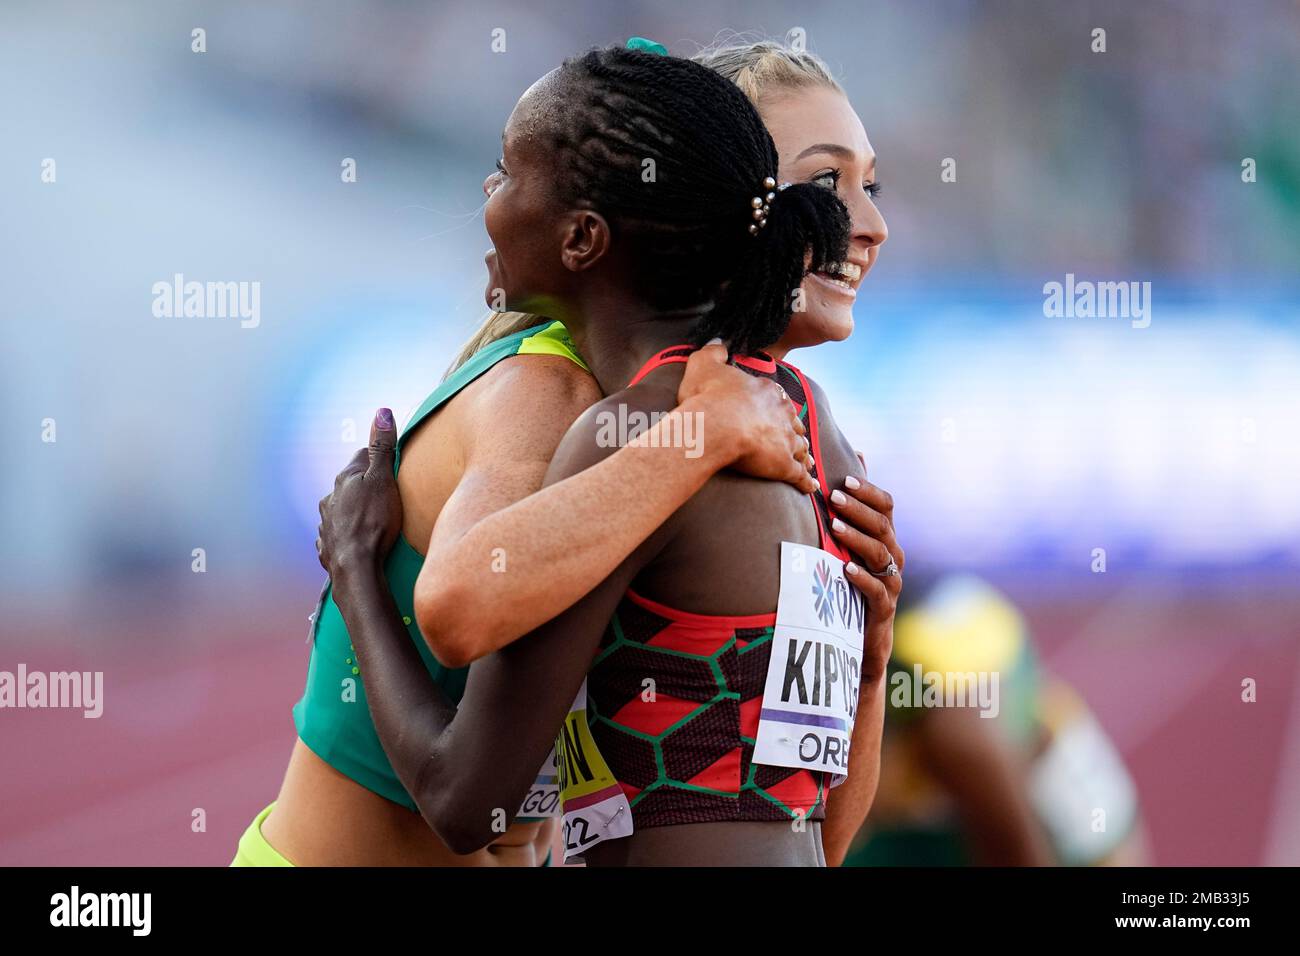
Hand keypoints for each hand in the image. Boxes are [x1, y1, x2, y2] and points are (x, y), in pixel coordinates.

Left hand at [316, 408, 403, 576]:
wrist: (356, 567)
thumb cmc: (374, 522)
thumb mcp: (384, 479)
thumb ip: (382, 447)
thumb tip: (381, 412)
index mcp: (345, 479)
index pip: (362, 456)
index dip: (379, 459)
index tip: (392, 466)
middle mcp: (331, 497)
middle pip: (351, 483)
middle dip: (366, 485)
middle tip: (388, 495)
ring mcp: (327, 522)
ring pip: (342, 508)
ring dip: (355, 510)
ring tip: (374, 520)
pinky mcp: (328, 545)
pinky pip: (337, 533)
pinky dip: (348, 533)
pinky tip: (359, 540)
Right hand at [677, 341, 816, 493]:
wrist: (715, 426)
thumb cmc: (707, 397)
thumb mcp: (704, 364)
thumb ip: (712, 352)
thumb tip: (718, 342)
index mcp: (766, 392)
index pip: (777, 398)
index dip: (777, 407)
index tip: (776, 413)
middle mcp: (782, 414)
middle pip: (794, 423)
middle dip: (794, 431)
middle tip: (795, 439)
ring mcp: (786, 440)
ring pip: (801, 449)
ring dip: (805, 456)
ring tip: (808, 463)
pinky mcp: (784, 465)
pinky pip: (800, 476)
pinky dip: (806, 482)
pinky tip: (810, 487)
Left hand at [829, 451, 903, 680]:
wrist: (861, 636)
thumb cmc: (855, 580)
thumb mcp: (854, 542)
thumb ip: (857, 502)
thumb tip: (859, 453)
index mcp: (887, 537)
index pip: (886, 506)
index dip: (868, 492)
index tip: (844, 481)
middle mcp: (893, 556)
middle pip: (882, 526)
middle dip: (858, 510)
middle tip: (833, 498)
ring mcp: (891, 582)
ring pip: (880, 554)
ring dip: (857, 538)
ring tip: (835, 527)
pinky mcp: (882, 608)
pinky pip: (876, 590)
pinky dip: (862, 578)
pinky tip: (846, 568)